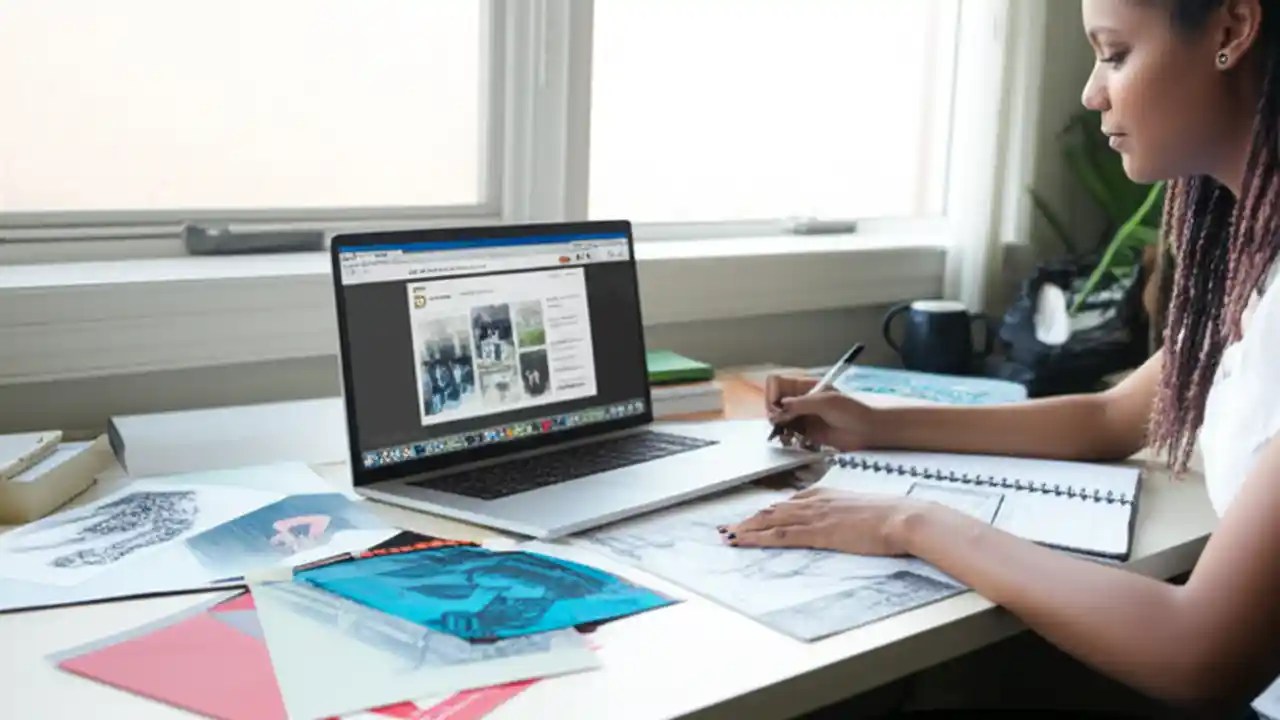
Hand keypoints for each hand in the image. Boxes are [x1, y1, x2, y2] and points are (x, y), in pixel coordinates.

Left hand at [719, 487, 925, 556]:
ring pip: (769, 521)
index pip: (788, 503)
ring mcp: (814, 516)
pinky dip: (756, 538)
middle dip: (748, 520)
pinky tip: (743, 541)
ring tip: (727, 536)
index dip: (767, 511)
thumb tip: (839, 521)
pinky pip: (779, 534)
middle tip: (728, 528)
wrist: (902, 517)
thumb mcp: (862, 510)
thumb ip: (844, 513)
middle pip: (772, 510)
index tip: (753, 518)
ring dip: (745, 529)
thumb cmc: (890, 516)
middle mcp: (814, 502)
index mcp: (825, 495)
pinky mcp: (817, 532)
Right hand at [765, 374, 877, 450]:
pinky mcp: (805, 432)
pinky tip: (790, 439)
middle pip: (774, 401)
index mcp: (804, 386)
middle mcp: (800, 400)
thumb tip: (779, 407)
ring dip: (778, 425)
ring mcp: (802, 416)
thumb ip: (801, 404)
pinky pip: (788, 433)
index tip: (777, 406)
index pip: (778, 383)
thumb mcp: (825, 402)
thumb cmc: (850, 410)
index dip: (772, 393)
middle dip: (773, 411)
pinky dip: (785, 436)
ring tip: (784, 433)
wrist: (866, 430)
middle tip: (779, 422)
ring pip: (779, 418)